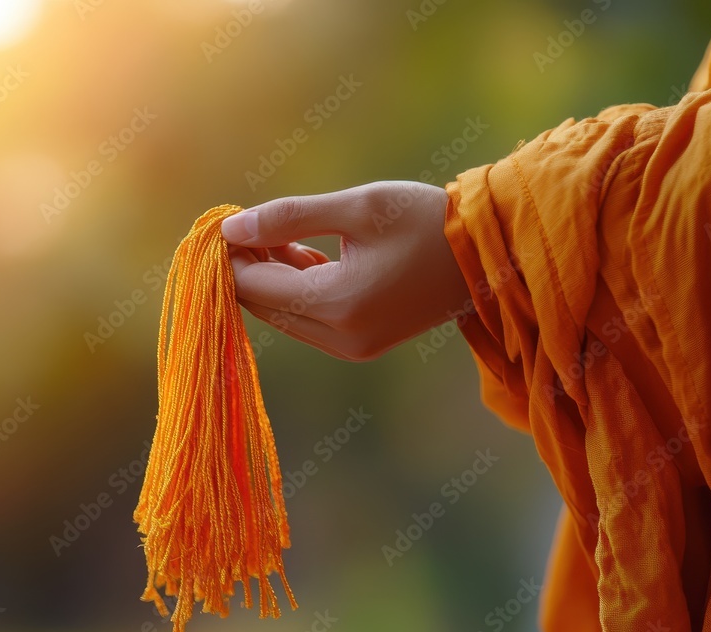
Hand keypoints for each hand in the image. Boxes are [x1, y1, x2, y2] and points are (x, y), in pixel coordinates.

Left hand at [222, 180, 470, 360]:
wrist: (486, 253)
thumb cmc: (424, 220)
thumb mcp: (356, 207)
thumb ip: (289, 217)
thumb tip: (230, 229)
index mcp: (338, 304)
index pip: (253, 287)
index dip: (230, 255)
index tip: (225, 220)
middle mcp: (341, 337)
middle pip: (263, 307)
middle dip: (246, 267)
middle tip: (246, 223)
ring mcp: (352, 347)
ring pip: (283, 315)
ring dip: (271, 277)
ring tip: (280, 232)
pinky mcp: (361, 344)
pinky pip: (308, 320)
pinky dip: (296, 289)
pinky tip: (304, 253)